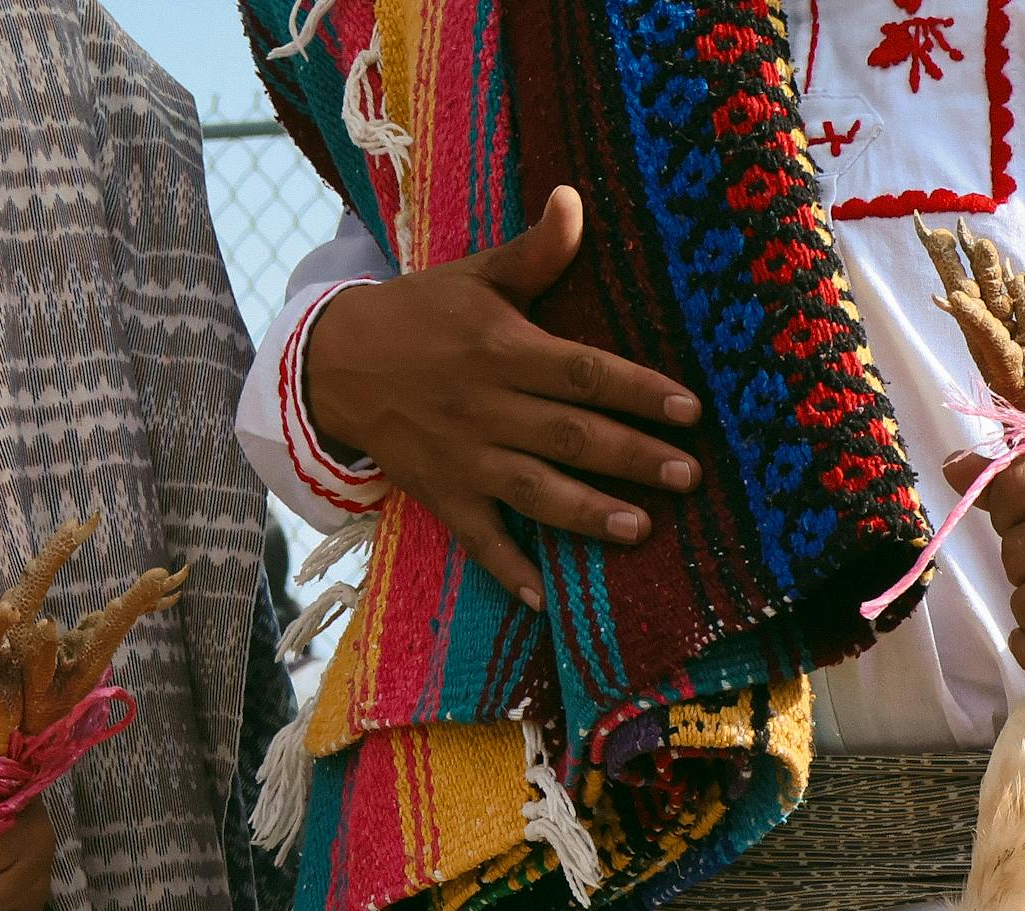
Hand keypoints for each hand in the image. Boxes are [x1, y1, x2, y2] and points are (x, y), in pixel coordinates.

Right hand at [303, 186, 700, 608]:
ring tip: (638, 529)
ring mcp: (464, 457)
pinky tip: (544, 599)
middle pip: (570, 434)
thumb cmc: (419, 314)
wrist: (334, 364)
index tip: (690, 410)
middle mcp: (487, 408)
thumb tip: (575, 197)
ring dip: (586, 513)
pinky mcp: (441, 494)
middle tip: (687, 477)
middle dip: (631, 456)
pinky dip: (509, 569)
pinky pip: (478, 538)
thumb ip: (534, 252)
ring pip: (534, 489)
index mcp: (503, 350)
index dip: (638, 391)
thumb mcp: (475, 276)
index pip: (583, 371)